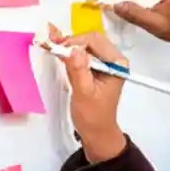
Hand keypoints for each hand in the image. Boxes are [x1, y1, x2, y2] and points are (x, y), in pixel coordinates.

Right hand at [48, 24, 128, 162]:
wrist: (96, 131)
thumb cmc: (93, 116)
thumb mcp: (84, 93)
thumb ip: (79, 70)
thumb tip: (73, 50)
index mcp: (117, 64)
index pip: (95, 41)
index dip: (74, 42)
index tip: (57, 48)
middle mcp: (114, 59)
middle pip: (90, 39)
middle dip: (70, 41)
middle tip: (52, 46)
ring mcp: (105, 62)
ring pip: (85, 43)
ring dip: (68, 45)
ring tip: (52, 46)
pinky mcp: (96, 66)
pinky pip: (82, 52)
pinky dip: (69, 51)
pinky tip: (57, 50)